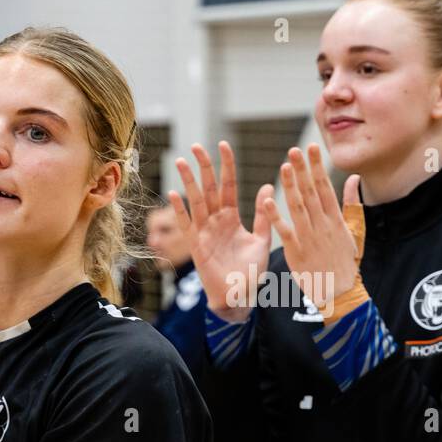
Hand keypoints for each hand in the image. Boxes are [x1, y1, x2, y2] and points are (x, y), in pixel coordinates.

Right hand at [172, 141, 272, 321]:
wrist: (239, 296)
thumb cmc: (250, 271)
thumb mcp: (261, 239)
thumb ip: (263, 214)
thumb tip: (267, 186)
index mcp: (232, 217)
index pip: (228, 185)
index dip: (226, 166)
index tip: (223, 145)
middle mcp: (216, 221)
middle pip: (209, 188)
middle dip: (203, 167)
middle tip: (196, 146)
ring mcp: (204, 232)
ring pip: (196, 201)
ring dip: (189, 181)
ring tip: (182, 162)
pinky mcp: (196, 246)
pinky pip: (186, 225)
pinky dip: (180, 210)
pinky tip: (173, 194)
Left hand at [263, 144, 365, 321]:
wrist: (340, 292)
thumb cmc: (346, 261)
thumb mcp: (354, 231)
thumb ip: (351, 204)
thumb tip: (354, 179)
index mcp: (336, 218)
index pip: (325, 186)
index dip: (317, 167)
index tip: (312, 147)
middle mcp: (323, 224)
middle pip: (311, 192)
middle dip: (303, 170)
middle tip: (293, 150)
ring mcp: (310, 237)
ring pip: (298, 207)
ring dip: (290, 186)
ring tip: (283, 166)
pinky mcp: (297, 251)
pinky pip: (285, 231)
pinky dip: (276, 216)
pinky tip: (266, 201)